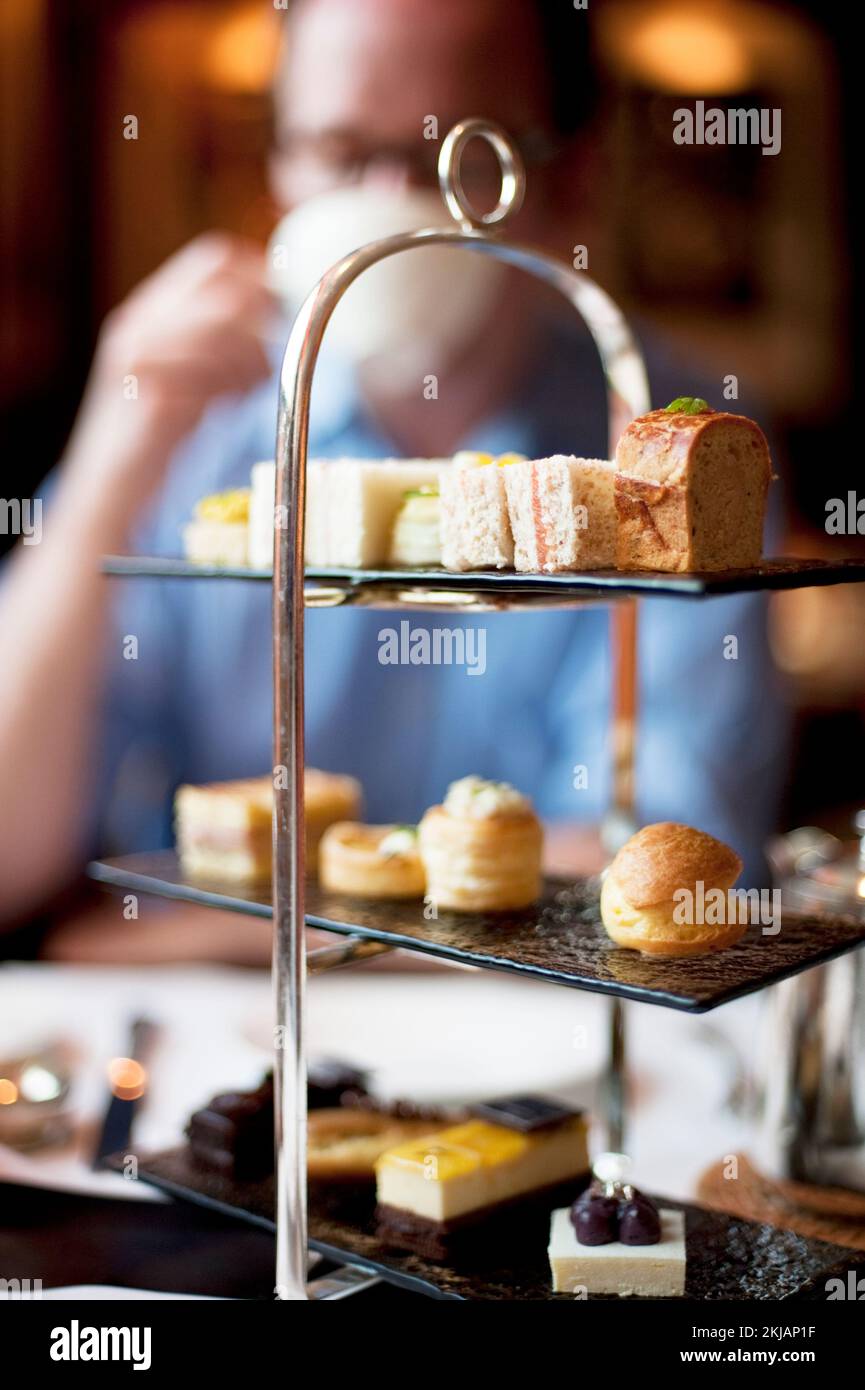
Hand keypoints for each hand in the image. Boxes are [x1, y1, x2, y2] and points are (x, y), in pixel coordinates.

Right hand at [63, 233, 274, 533]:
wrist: (109, 488)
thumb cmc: (154, 433)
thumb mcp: (187, 373)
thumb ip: (217, 340)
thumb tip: (276, 312)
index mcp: (148, 310)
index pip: (216, 260)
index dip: (263, 277)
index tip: (283, 309)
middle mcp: (139, 325)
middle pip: (227, 293)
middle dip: (263, 322)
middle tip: (272, 351)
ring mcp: (139, 359)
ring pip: (224, 332)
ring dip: (250, 359)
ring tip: (247, 388)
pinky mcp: (149, 398)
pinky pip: (211, 377)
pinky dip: (232, 388)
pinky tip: (230, 404)